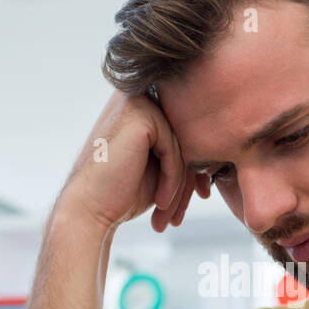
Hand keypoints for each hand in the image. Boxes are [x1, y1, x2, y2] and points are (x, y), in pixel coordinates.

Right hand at [59, 88, 210, 234]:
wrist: (89, 209)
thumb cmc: (121, 193)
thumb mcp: (159, 167)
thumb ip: (182, 148)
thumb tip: (219, 147)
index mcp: (142, 103)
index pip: (184, 133)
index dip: (193, 170)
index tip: (196, 198)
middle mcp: (138, 94)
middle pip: (186, 137)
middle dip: (189, 180)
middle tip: (179, 214)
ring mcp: (138, 101)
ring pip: (183, 145)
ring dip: (181, 185)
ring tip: (169, 214)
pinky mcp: (141, 114)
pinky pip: (176, 149)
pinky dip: (173, 180)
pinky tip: (161, 201)